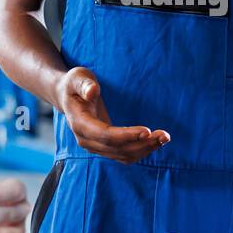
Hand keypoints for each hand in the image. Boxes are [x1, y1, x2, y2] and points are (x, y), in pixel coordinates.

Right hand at [55, 66, 169, 163]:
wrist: (68, 96)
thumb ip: (84, 84)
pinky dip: (141, 151)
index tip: (147, 130)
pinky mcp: (104, 148)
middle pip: (117, 148)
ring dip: (145, 149)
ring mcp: (95, 146)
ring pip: (123, 155)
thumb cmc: (74, 84)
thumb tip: (93, 91)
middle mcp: (86, 140)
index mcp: (79, 124)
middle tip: (165, 135)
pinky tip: (155, 142)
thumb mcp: (77, 77)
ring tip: (164, 138)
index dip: (126, 135)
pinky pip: (124, 155)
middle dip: (142, 143)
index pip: (105, 135)